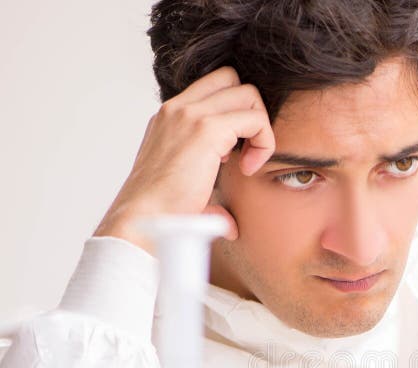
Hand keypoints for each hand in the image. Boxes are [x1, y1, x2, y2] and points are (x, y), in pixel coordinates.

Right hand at [93, 66, 274, 251]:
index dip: (234, 115)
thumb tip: (230, 226)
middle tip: (246, 152)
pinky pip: (255, 119)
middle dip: (250, 113)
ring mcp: (190, 114)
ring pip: (248, 94)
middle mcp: (178, 108)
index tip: (231, 156)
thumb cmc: (162, 212)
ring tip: (248, 162)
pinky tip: (247, 169)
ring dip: (259, 127)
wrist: (144, 219)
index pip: (214, 88)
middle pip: (233, 81)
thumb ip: (209, 195)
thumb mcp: (185, 190)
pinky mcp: (206, 129)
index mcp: (171, 117)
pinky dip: (263, 143)